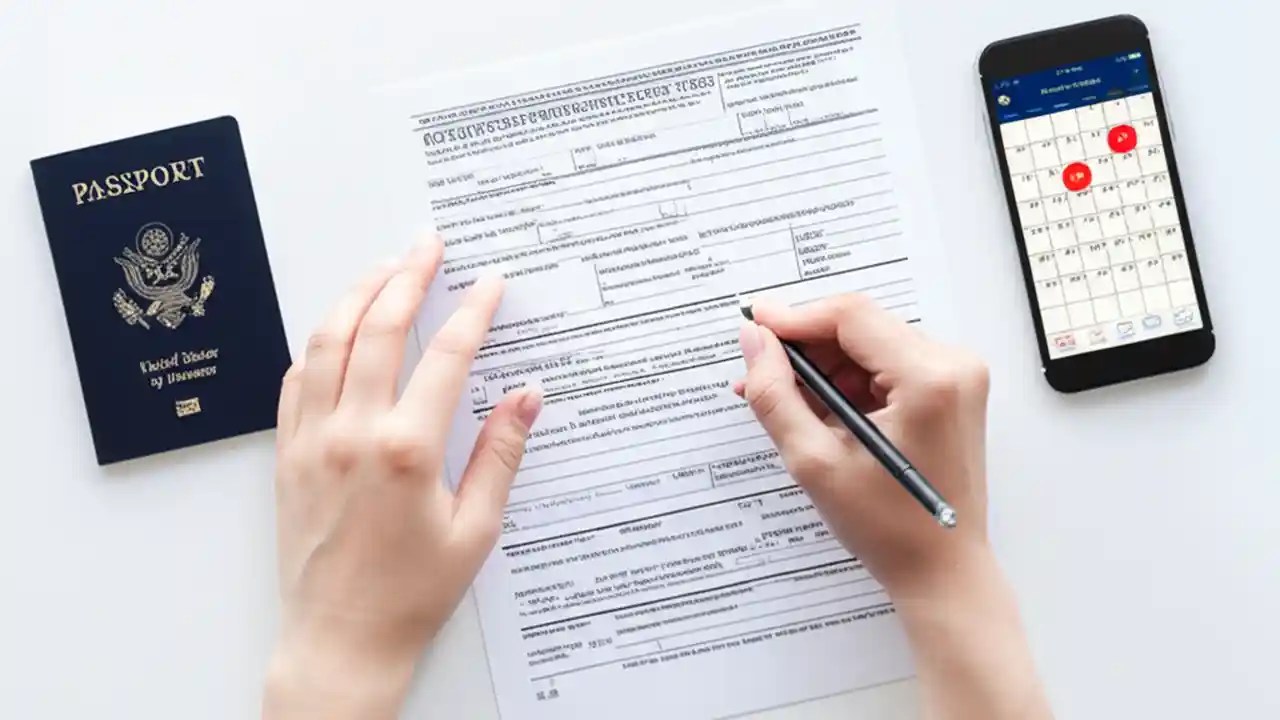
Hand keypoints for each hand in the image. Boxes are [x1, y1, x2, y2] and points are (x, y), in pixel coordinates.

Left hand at [263, 236, 542, 719]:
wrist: (340, 639)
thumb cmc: (410, 594)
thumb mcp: (475, 528)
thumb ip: (501, 454)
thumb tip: (527, 398)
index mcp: (407, 450)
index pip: (446, 356)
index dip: (473, 311)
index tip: (490, 283)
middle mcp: (353, 433)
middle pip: (380, 328)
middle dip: (408, 276)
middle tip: (429, 245)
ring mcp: (312, 440)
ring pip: (329, 341)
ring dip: (358, 294)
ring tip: (383, 267)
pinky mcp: (286, 454)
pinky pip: (295, 379)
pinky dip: (319, 342)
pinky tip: (337, 328)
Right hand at [736, 293, 988, 595]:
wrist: (942, 571)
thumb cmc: (889, 529)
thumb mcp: (814, 461)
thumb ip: (775, 394)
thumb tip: (754, 341)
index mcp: (929, 379)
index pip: (851, 316)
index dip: (796, 317)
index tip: (754, 324)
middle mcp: (953, 366)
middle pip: (862, 326)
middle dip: (806, 345)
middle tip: (759, 370)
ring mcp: (958, 377)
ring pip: (871, 344)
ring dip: (825, 365)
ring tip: (784, 398)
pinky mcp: (952, 391)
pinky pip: (888, 365)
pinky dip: (849, 380)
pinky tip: (818, 408)